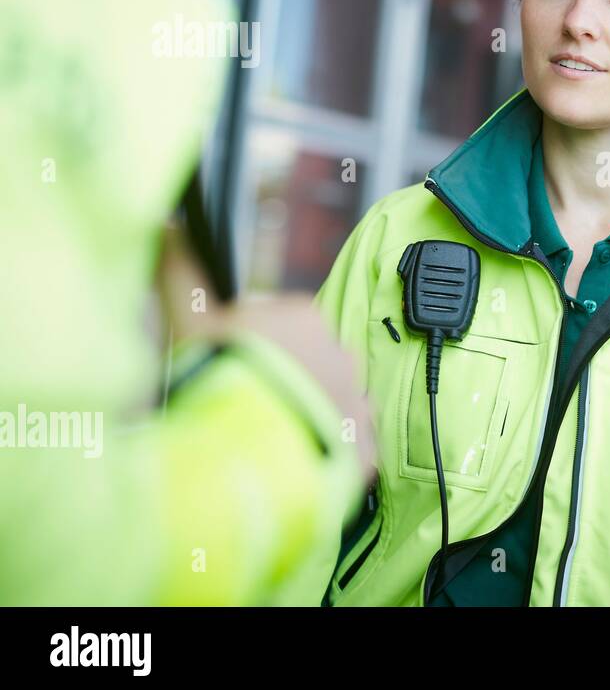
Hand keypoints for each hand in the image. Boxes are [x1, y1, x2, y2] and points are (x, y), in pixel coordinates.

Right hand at [157, 227, 377, 482]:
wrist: (243, 445)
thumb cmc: (216, 377)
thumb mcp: (189, 320)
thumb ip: (180, 271)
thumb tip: (165, 226)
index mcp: (305, 318)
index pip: (287, 330)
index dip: (259, 353)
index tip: (237, 373)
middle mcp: (342, 354)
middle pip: (312, 367)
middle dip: (287, 386)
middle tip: (250, 410)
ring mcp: (357, 401)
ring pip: (332, 406)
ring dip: (309, 420)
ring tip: (272, 442)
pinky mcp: (364, 446)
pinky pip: (349, 449)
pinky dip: (328, 456)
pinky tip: (296, 463)